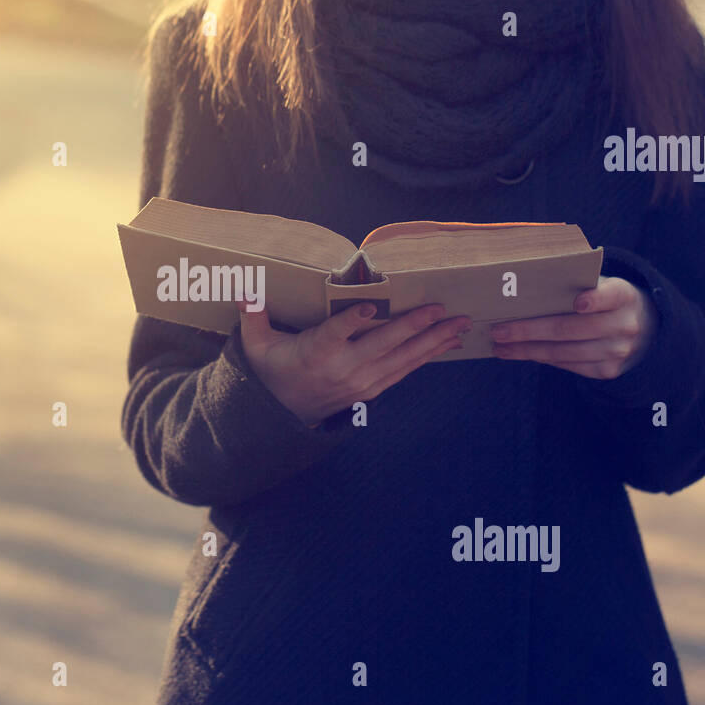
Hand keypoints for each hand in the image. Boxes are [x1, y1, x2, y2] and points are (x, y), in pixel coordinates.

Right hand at [236, 298, 472, 425]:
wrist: (283, 413)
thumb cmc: (272, 370)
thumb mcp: (256, 346)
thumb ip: (253, 317)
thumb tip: (244, 291)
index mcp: (315, 353)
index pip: (334, 333)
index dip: (350, 321)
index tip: (367, 307)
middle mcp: (343, 368)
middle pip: (383, 345)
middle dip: (415, 326)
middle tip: (441, 309)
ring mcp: (362, 381)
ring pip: (403, 359)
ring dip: (433, 341)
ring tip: (459, 325)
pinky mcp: (373, 388)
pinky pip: (405, 370)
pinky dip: (428, 356)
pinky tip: (447, 343)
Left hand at [488, 276, 657, 378]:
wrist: (642, 329)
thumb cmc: (605, 299)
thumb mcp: (601, 285)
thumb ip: (575, 283)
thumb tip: (522, 288)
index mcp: (624, 296)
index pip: (611, 295)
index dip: (596, 299)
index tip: (578, 302)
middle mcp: (624, 325)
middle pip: (571, 329)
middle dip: (530, 331)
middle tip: (499, 331)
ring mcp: (618, 351)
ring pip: (564, 353)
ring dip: (528, 351)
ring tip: (501, 347)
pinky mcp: (608, 370)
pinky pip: (568, 365)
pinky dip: (543, 359)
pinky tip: (523, 353)